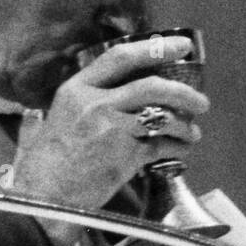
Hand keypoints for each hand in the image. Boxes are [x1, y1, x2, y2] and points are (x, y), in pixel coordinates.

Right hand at [10, 35, 207, 245]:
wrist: (45, 198)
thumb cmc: (44, 162)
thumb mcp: (51, 119)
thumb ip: (76, 103)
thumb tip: (97, 92)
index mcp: (77, 89)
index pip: (121, 57)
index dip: (155, 48)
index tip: (181, 46)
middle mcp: (96, 104)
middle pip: (151, 86)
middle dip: (183, 91)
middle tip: (201, 102)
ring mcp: (112, 130)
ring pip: (161, 115)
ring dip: (184, 123)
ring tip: (193, 132)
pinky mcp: (125, 157)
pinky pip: (160, 146)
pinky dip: (176, 147)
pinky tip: (181, 150)